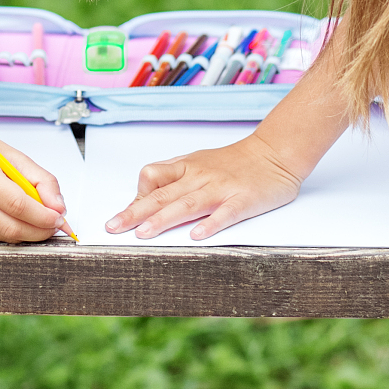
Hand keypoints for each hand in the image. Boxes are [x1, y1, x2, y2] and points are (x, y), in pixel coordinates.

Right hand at [0, 135, 69, 242]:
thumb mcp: (14, 156)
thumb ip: (41, 180)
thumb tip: (58, 207)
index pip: (16, 204)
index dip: (42, 216)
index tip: (59, 217)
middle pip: (10, 227)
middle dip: (39, 230)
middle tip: (56, 224)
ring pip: (4, 236)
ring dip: (29, 233)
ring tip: (42, 220)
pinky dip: (13, 230)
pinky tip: (21, 219)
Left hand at [106, 133, 302, 240]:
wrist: (275, 152)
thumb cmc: (234, 162)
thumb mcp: (198, 164)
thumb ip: (173, 180)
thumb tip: (143, 201)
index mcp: (186, 167)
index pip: (152, 177)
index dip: (135, 198)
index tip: (121, 218)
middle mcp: (199, 177)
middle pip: (162, 194)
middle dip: (135, 212)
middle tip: (113, 227)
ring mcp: (221, 188)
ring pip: (187, 204)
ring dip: (163, 219)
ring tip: (143, 233)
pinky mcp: (243, 200)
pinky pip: (225, 213)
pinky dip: (211, 224)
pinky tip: (197, 236)